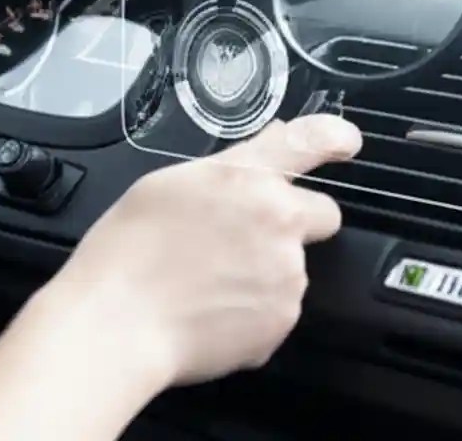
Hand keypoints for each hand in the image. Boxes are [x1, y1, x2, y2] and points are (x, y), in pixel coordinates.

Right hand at [35, 114, 361, 388]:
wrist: (116, 325)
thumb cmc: (126, 253)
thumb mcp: (169, 186)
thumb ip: (228, 170)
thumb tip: (261, 156)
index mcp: (249, 179)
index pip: (310, 141)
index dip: (334, 137)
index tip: (346, 140)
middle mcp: (280, 221)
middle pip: (321, 215)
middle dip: (296, 225)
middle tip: (246, 241)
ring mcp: (286, 274)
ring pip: (294, 267)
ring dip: (269, 273)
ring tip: (211, 284)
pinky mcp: (282, 321)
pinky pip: (278, 311)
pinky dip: (254, 314)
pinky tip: (212, 312)